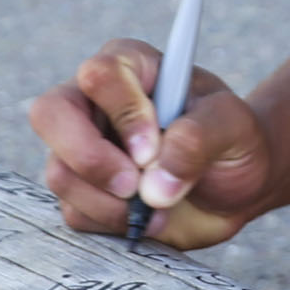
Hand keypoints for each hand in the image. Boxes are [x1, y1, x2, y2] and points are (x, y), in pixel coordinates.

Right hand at [28, 36, 273, 247]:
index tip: (153, 150)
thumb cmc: (234, 142)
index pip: (100, 74)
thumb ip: (199, 139)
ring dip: (110, 201)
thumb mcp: (234, 127)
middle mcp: (96, 102)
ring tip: (160, 206)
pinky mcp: (84, 191)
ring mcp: (83, 147)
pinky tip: (150, 218)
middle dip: (89, 158)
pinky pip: (74, 211)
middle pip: (50, 114)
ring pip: (61, 172)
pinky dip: (112, 222)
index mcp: (132, 67)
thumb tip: (154, 183)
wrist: (238, 185)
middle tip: (132, 186)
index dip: (123, 114)